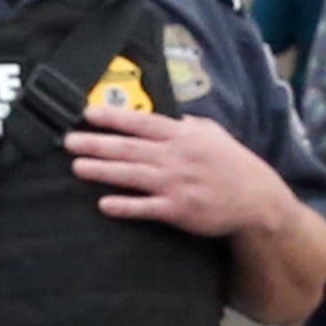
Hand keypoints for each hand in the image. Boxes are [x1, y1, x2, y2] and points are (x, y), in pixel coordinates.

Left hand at [66, 102, 293, 239]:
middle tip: (68, 141)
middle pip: (129, 149)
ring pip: (132, 176)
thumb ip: (189, 125)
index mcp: (183, 136)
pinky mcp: (178, 211)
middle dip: (96, 143)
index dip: (113, 118)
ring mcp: (176, 185)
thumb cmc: (235, 165)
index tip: (88, 113)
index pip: (142, 123)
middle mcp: (176, 157)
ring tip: (77, 167)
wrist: (257, 200)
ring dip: (102, 171)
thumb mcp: (215, 134)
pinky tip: (104, 204)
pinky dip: (125, 206)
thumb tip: (171, 117)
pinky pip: (146, 208)